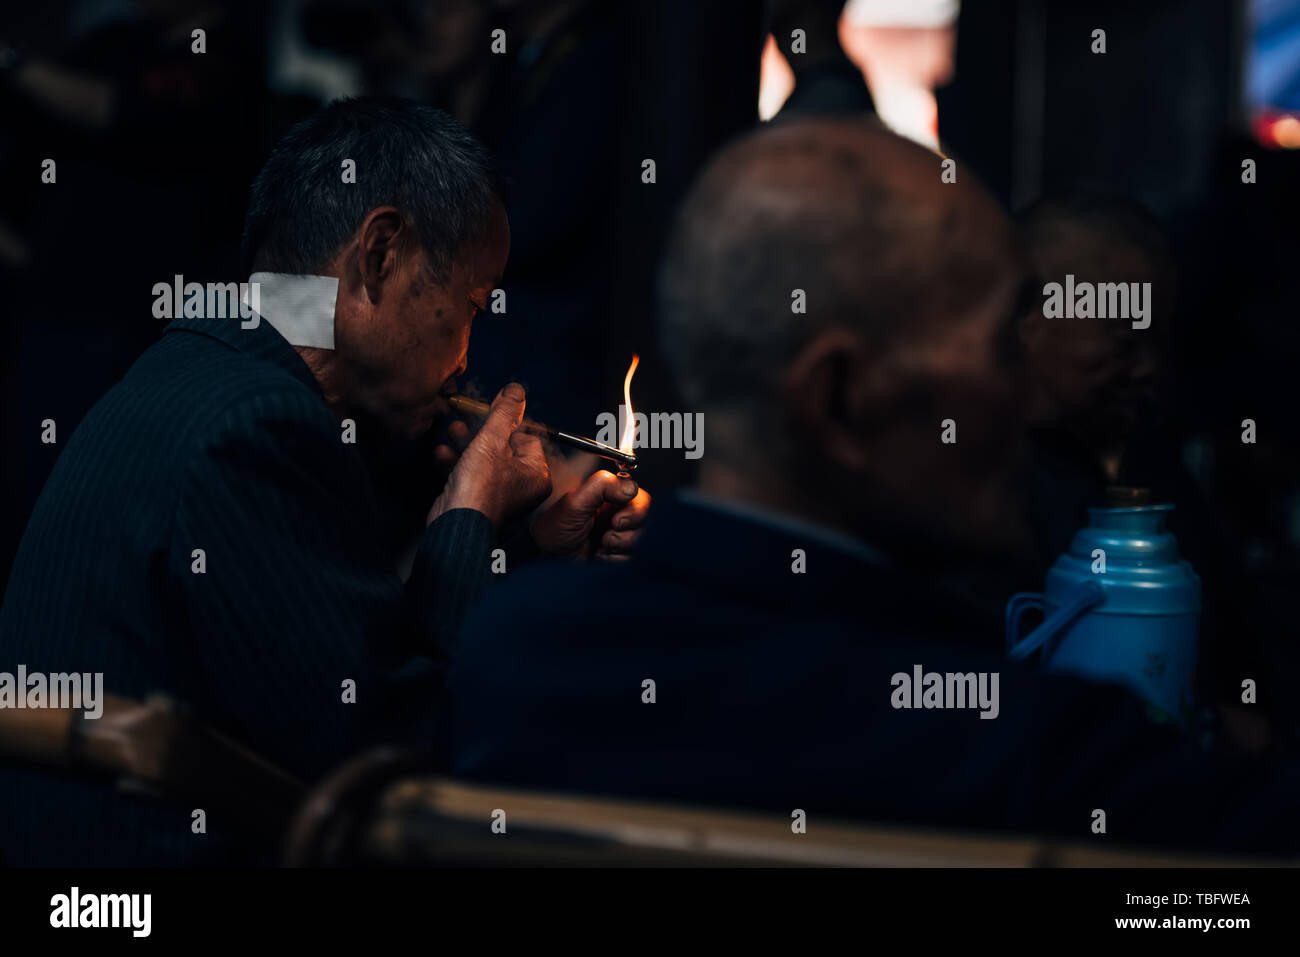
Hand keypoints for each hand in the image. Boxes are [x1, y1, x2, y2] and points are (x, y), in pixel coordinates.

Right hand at [426, 383, 551, 529]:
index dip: (506, 423)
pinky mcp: (478, 498)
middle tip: (466, 418)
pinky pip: (471, 473)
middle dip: (480, 431)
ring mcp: (500, 493)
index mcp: (536, 474)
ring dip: (465, 443)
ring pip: (484, 458)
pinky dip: (457, 462)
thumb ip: (504, 412)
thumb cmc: (479, 486)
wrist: (454, 522)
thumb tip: (516, 390)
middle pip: (503, 446)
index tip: (489, 410)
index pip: (527, 437)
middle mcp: (522, 486)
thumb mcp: (492, 439)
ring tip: (452, 431)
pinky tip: (443, 453)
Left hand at [530, 469, 651, 558]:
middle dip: (629, 531)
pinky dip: (618, 559)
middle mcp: (618, 514)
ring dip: (622, 546)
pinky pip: (634, 557)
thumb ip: (602, 486)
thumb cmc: (553, 529)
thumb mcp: (575, 502)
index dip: (633, 510)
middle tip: (607, 537)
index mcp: (610, 498)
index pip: (639, 497)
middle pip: (646, 519)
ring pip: (642, 539)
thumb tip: (629, 487)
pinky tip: (601, 557)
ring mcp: (620, 535)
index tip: (616, 520)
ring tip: (602, 547)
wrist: (546, 558)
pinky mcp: (619, 554)